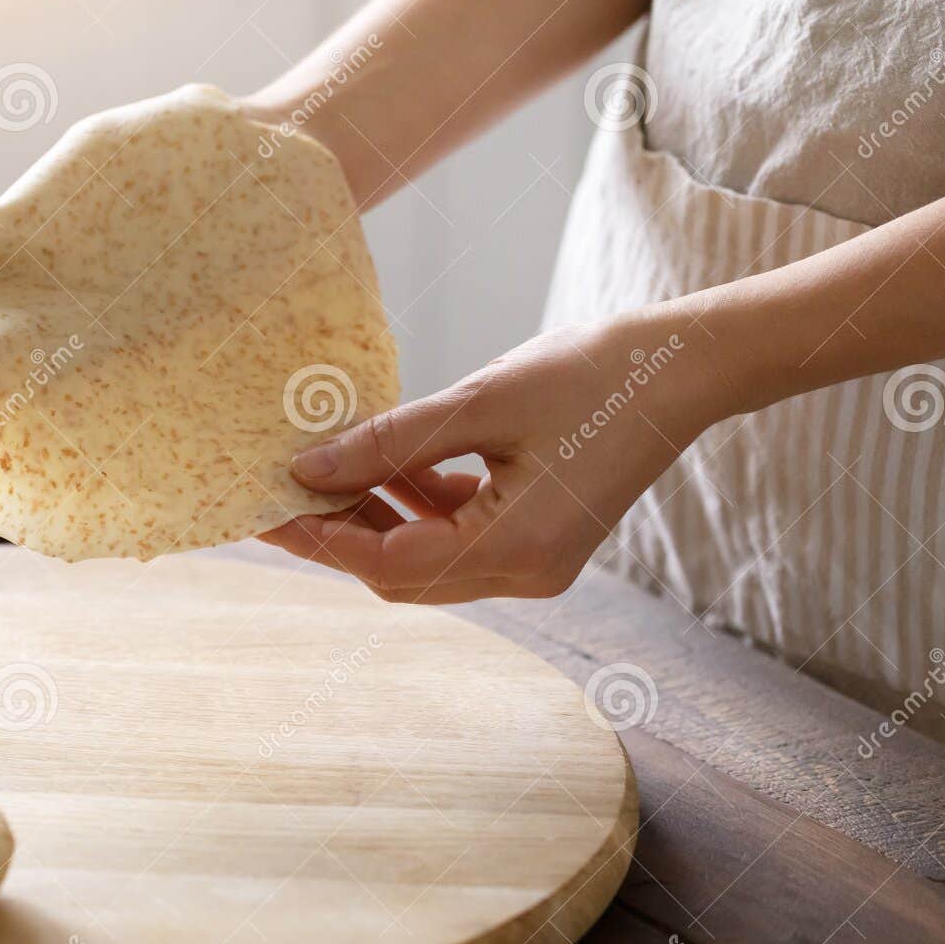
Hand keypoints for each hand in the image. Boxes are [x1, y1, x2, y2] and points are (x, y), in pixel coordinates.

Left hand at [261, 317, 728, 603]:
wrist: (681, 368)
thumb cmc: (591, 372)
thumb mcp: (478, 403)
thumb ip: (389, 442)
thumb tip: (307, 469)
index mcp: (516, 549)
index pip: (389, 563)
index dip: (320, 538)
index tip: (263, 510)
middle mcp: (526, 574)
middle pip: (401, 575)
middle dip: (338, 536)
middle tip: (278, 497)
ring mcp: (534, 565)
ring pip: (425, 561)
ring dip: (374, 521)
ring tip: (320, 476)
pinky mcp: (537, 543)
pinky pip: (456, 541)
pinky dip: (415, 511)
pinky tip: (384, 469)